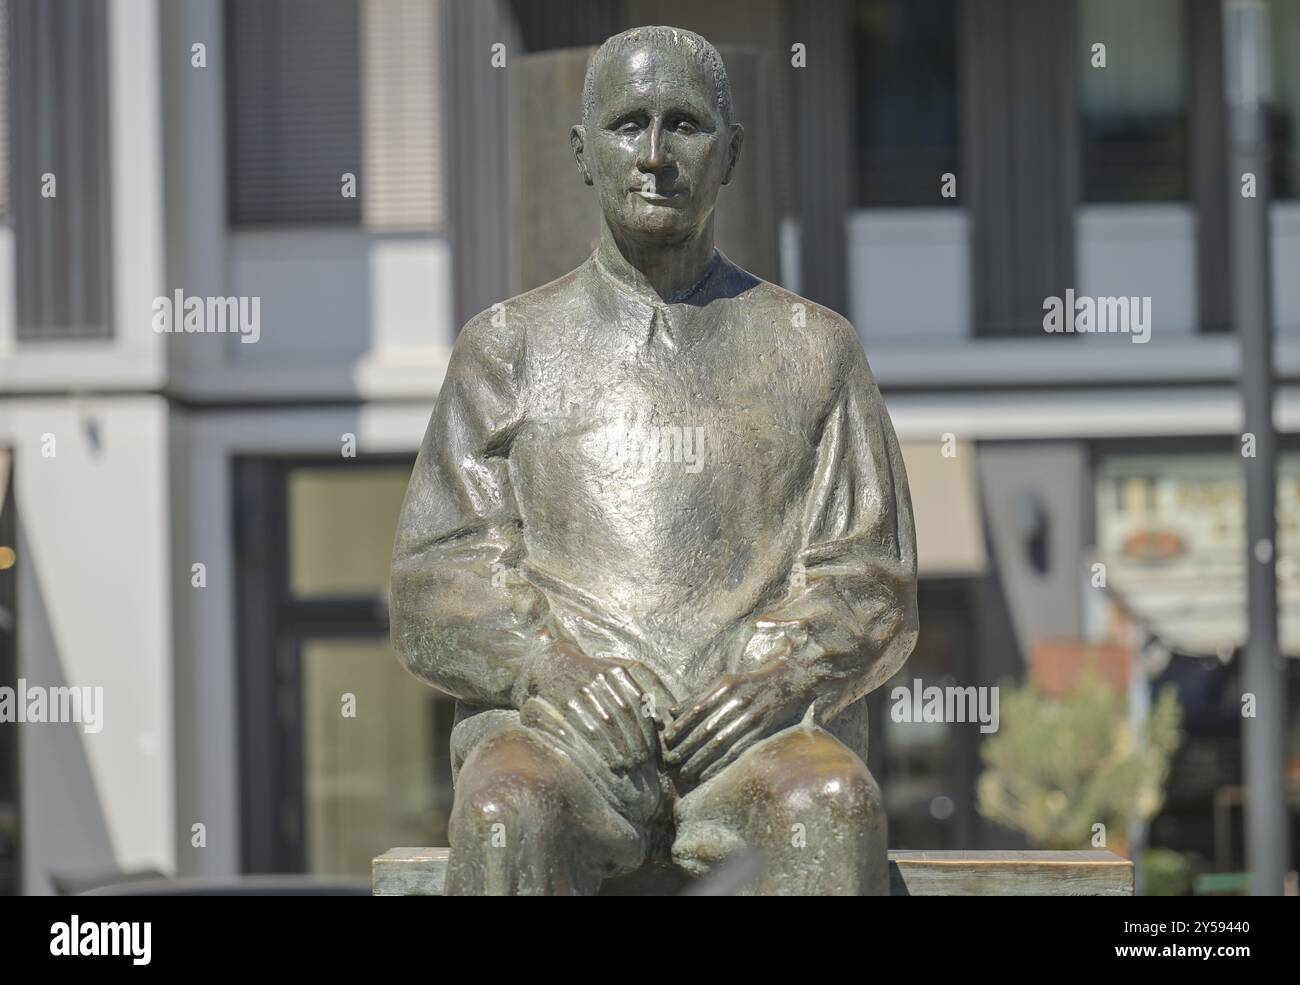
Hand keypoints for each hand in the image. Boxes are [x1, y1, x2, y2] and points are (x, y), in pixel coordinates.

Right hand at [518, 642, 666, 774]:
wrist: (551, 665)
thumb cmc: (593, 673)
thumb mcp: (620, 671)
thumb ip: (645, 687)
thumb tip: (664, 719)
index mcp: (617, 671)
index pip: (639, 703)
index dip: (647, 728)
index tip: (653, 747)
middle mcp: (601, 679)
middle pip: (625, 715)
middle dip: (636, 740)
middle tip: (643, 761)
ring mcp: (582, 691)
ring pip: (607, 724)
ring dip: (620, 748)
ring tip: (629, 765)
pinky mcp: (566, 704)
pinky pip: (587, 730)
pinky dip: (601, 748)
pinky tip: (610, 761)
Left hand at [662, 660, 816, 785]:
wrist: (790, 679)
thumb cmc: (750, 684)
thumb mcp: (724, 682)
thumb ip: (698, 697)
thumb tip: (670, 712)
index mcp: (724, 686)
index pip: (695, 710)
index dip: (680, 728)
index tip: (667, 742)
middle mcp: (736, 700)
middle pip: (705, 729)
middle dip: (686, 748)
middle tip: (671, 763)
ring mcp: (750, 716)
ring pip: (719, 743)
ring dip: (700, 760)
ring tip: (685, 772)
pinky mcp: (762, 730)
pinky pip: (737, 751)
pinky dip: (720, 764)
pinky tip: (708, 773)